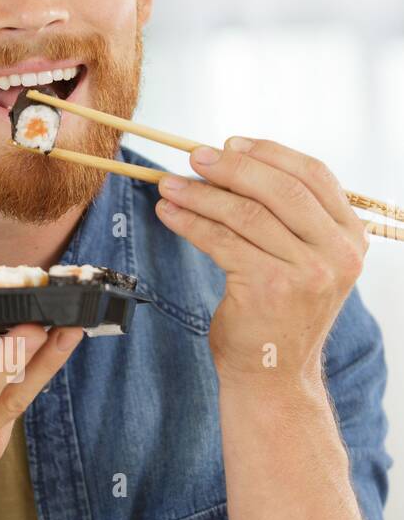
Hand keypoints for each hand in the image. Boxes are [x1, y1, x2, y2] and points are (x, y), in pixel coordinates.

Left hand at [155, 137, 368, 387]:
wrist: (274, 376)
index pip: (313, 175)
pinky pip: (221, 240)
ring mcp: (306, 271)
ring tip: (168, 185)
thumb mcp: (303, 262)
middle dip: (231, 166)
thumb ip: (289, 219)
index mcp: (350, 236)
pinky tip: (169, 214)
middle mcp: (337, 252)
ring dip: (200, 194)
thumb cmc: (280, 315)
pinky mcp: (269, 287)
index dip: (269, 153)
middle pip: (280, 188)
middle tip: (194, 157)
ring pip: (245, 213)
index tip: (231, 142)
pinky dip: (190, 222)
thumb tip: (235, 163)